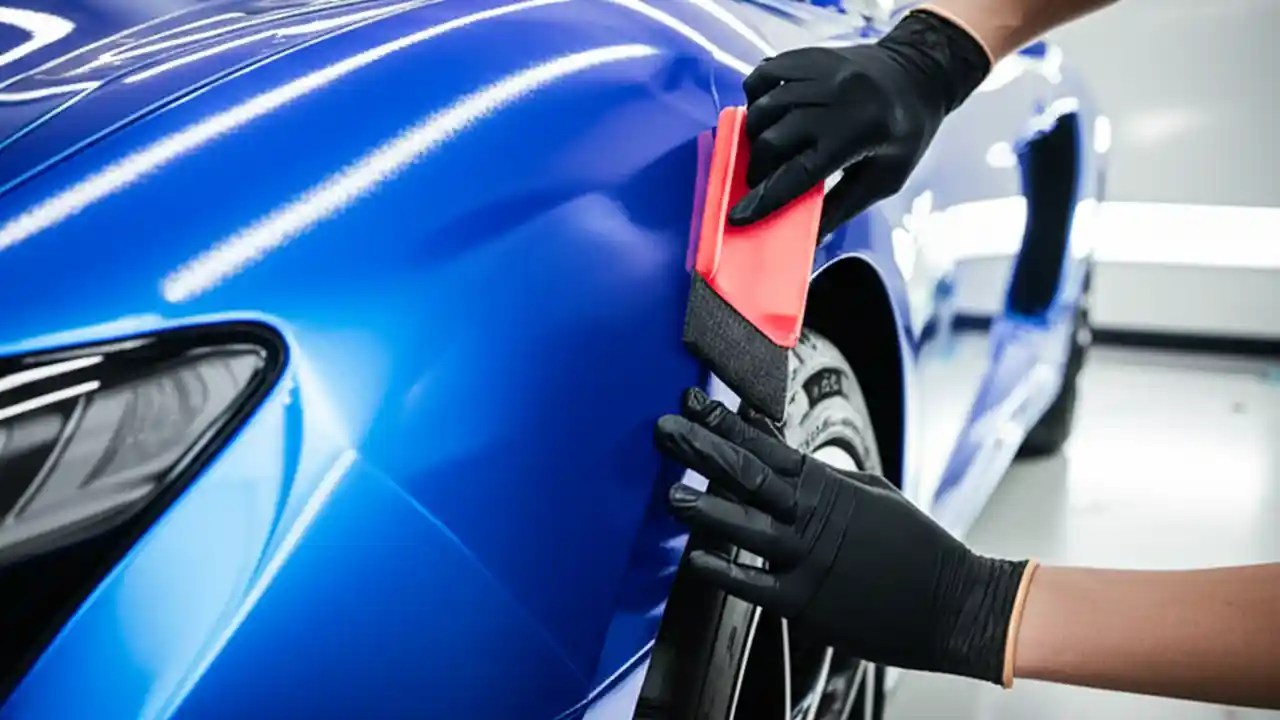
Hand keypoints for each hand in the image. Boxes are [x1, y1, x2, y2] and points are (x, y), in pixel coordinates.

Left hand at [655, 387, 1029, 683]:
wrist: (954, 603)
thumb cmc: (913, 546)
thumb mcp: (870, 493)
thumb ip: (819, 475)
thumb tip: (779, 450)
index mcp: (828, 487)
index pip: (766, 447)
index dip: (725, 424)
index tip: (692, 403)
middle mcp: (813, 518)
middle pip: (748, 476)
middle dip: (704, 450)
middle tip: (666, 429)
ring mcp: (808, 560)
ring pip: (747, 527)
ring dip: (706, 508)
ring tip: (671, 494)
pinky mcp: (806, 603)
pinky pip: (755, 586)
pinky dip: (724, 572)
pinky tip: (696, 561)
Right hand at [728, 10, 989, 236]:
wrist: (921, 73)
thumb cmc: (905, 133)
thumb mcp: (883, 179)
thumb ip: (840, 208)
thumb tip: (804, 240)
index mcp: (862, 132)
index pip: (800, 172)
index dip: (765, 198)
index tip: (738, 216)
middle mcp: (840, 96)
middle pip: (774, 138)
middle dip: (758, 169)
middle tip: (758, 183)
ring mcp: (823, 70)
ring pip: (764, 106)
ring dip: (754, 135)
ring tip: (763, 151)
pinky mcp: (811, 55)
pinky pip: (765, 74)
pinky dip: (756, 97)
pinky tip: (766, 114)